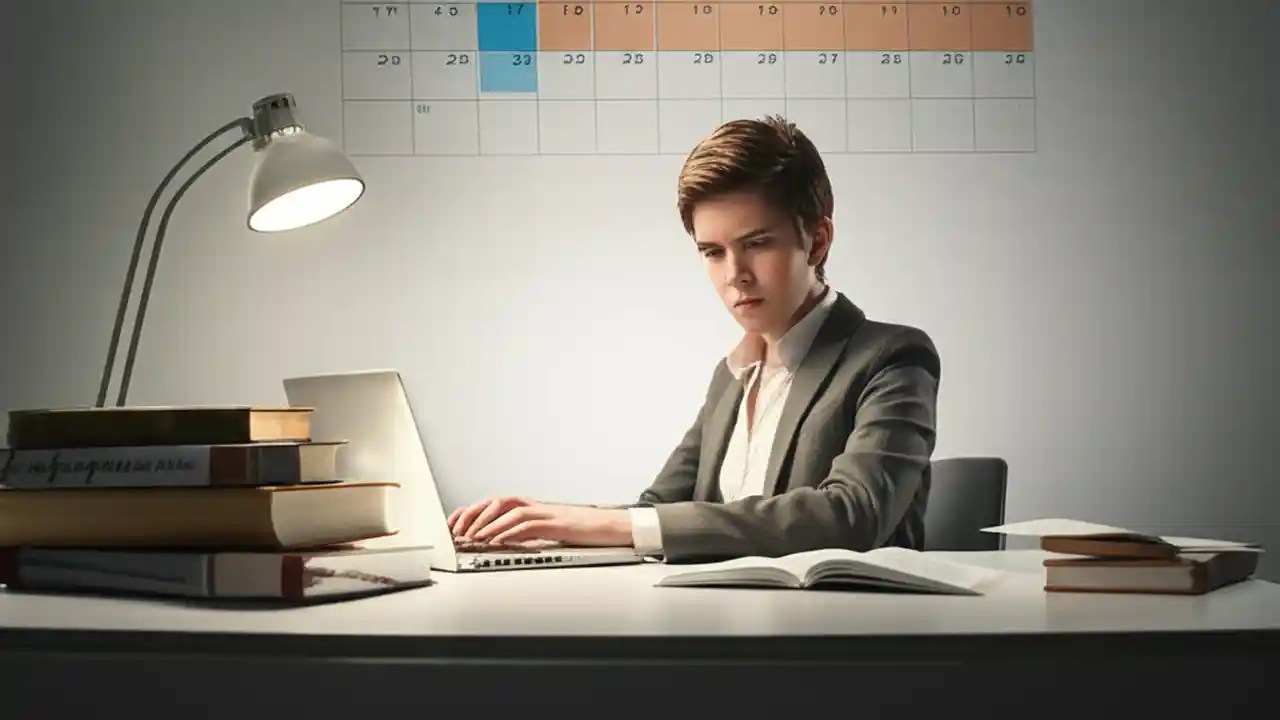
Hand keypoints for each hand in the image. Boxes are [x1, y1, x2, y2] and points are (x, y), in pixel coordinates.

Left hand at [447, 496, 632, 546]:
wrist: (616, 528)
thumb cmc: (586, 532)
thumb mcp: (550, 534)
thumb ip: (528, 535)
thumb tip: (504, 544)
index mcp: (533, 508)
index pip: (495, 503)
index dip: (472, 512)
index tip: (453, 525)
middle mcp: (537, 506)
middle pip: (497, 501)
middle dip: (473, 515)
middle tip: (457, 532)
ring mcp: (547, 512)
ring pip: (509, 510)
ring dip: (487, 524)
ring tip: (472, 538)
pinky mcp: (558, 523)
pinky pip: (529, 524)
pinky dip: (510, 532)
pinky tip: (497, 541)